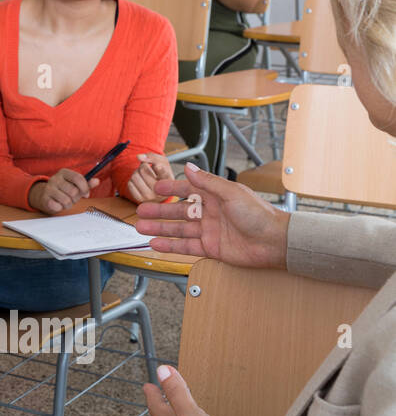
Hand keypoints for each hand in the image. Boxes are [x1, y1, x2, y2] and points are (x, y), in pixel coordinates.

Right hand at [28, 168, 99, 213]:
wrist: (45, 196)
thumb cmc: (64, 190)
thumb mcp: (75, 185)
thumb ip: (86, 183)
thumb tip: (97, 181)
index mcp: (64, 172)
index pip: (78, 178)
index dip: (85, 187)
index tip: (86, 193)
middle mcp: (55, 178)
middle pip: (73, 191)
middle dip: (75, 198)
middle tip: (72, 198)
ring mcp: (48, 188)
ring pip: (66, 201)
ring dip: (68, 205)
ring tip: (65, 202)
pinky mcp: (44, 198)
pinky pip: (58, 206)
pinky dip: (60, 208)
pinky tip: (57, 204)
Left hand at [125, 153, 173, 203]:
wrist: (160, 191)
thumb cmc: (161, 174)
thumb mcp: (163, 163)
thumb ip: (153, 156)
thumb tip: (139, 157)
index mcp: (169, 180)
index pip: (163, 172)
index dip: (160, 169)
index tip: (158, 167)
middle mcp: (161, 191)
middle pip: (143, 169)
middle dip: (143, 166)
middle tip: (148, 169)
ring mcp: (150, 196)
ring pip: (135, 176)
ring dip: (137, 172)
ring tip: (144, 176)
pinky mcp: (140, 199)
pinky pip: (129, 184)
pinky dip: (133, 180)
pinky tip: (140, 182)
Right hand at [134, 162, 289, 267]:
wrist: (275, 242)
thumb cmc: (259, 215)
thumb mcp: (231, 193)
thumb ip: (207, 182)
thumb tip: (188, 167)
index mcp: (215, 196)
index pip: (188, 190)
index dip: (171, 189)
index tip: (155, 188)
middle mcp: (210, 212)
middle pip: (178, 211)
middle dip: (159, 211)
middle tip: (140, 211)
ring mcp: (209, 231)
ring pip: (178, 229)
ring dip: (159, 228)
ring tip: (141, 228)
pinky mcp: (211, 248)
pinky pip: (186, 246)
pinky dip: (170, 246)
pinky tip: (156, 244)